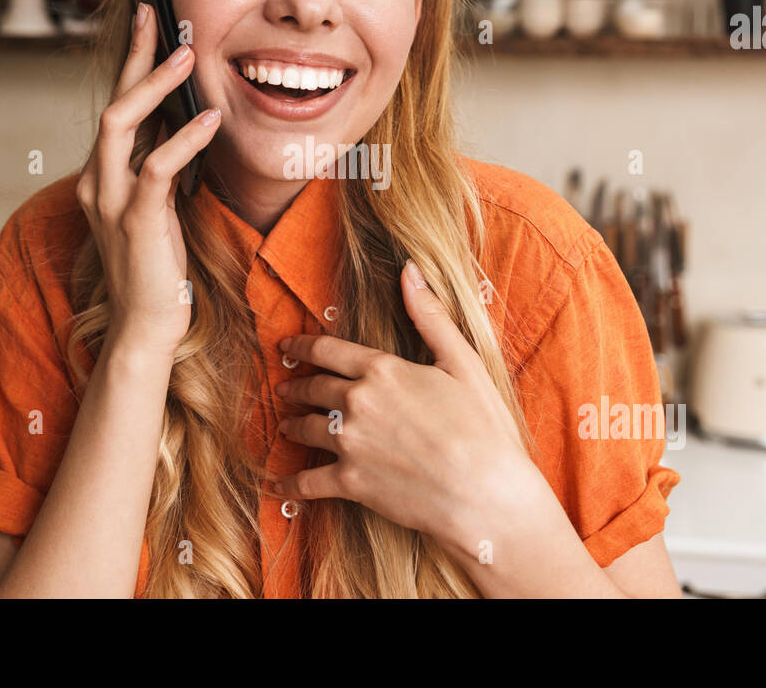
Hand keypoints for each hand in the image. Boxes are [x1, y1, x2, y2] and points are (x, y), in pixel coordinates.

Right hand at [75, 2, 219, 359]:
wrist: (146, 326)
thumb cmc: (158, 266)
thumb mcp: (158, 205)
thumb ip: (160, 165)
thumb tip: (185, 117)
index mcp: (100, 176)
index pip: (115, 107)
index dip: (131, 63)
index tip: (151, 22)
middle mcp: (95, 182)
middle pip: (112, 103)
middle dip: (135, 56)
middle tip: (158, 15)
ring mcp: (109, 201)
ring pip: (120, 125)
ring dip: (155, 87)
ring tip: (188, 56)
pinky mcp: (135, 222)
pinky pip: (156, 168)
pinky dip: (183, 139)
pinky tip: (208, 119)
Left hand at [272, 260, 540, 549]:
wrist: (487, 494)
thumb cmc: (484, 428)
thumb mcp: (463, 362)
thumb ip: (430, 316)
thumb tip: (410, 270)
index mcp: (383, 370)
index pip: (328, 351)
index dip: (303, 347)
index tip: (287, 347)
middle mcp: (358, 402)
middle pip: (313, 389)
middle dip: (296, 387)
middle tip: (285, 388)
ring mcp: (350, 443)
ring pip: (305, 429)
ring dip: (292, 427)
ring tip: (286, 427)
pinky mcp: (351, 483)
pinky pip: (307, 481)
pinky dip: (290, 483)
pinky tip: (279, 483)